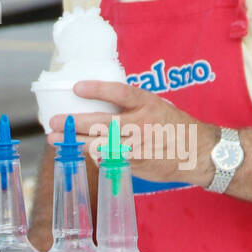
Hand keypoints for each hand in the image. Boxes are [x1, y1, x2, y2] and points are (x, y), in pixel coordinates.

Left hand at [45, 80, 218, 185]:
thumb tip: (101, 101)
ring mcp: (135, 146)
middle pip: (100, 123)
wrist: (199, 153)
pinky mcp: (132, 163)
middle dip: (73, 122)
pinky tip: (75, 151)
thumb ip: (132, 104)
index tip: (77, 87)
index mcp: (148, 104)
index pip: (119, 92)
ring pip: (97, 144)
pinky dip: (90, 154)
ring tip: (53, 139)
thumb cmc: (175, 126)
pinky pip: (106, 158)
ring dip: (72, 142)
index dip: (97, 89)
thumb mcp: (157, 106)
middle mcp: (140, 124)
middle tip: (53, 121)